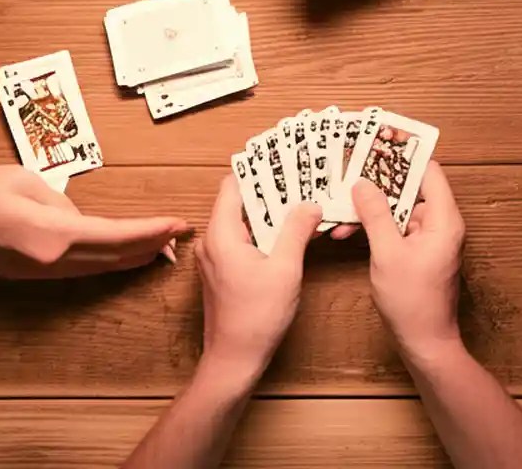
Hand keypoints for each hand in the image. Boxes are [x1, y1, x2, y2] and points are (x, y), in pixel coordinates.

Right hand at [0, 165, 188, 278]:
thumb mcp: (25, 180)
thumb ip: (60, 201)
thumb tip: (79, 219)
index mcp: (54, 234)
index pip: (116, 235)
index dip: (150, 231)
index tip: (176, 224)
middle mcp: (53, 260)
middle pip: (114, 256)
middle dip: (150, 246)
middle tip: (179, 235)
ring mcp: (42, 271)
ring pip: (99, 267)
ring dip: (131, 257)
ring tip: (160, 247)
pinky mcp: (33, 273)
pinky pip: (81, 268)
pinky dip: (107, 261)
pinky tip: (120, 256)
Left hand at [196, 177, 322, 375]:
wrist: (234, 359)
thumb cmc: (256, 318)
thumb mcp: (285, 269)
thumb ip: (296, 231)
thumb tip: (309, 205)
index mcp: (221, 235)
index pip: (232, 186)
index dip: (256, 172)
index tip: (281, 162)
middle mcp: (212, 243)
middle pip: (238, 204)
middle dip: (269, 193)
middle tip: (298, 182)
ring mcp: (215, 259)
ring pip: (242, 225)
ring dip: (268, 216)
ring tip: (298, 206)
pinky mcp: (223, 273)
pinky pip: (242, 243)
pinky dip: (263, 236)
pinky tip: (287, 237)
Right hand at [354, 161, 464, 361]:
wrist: (425, 343)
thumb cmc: (413, 302)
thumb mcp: (387, 253)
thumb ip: (375, 215)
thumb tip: (363, 184)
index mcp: (444, 220)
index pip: (429, 172)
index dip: (405, 155)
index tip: (380, 141)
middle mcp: (441, 225)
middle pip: (410, 189)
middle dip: (378, 183)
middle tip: (350, 172)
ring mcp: (429, 240)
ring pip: (398, 210)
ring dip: (370, 210)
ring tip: (341, 212)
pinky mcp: (418, 252)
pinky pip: (395, 228)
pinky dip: (374, 228)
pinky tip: (348, 232)